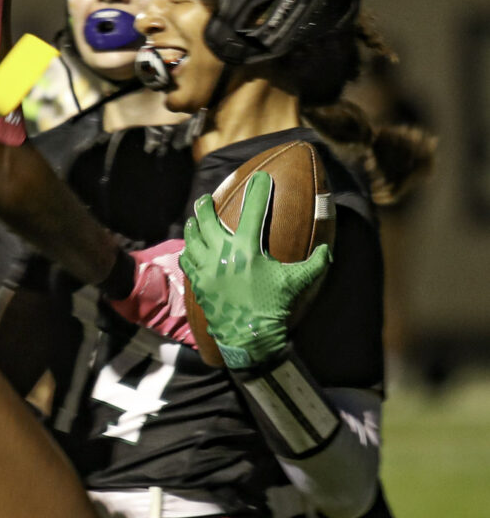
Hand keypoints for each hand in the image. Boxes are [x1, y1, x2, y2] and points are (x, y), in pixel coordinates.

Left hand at [180, 171, 330, 367]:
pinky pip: (188, 262)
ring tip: (194, 220)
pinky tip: (191, 250)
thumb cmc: (273, 308)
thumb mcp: (297, 283)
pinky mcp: (199, 284)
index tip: (261, 178)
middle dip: (205, 206)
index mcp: (247, 250)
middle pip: (207, 221)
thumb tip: (328, 251)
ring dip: (193, 227)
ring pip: (192, 239)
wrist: (249, 338)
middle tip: (205, 199)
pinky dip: (189, 252)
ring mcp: (206, 269)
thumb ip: (314, 264)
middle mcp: (222, 254)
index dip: (259, 192)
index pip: (253, 212)